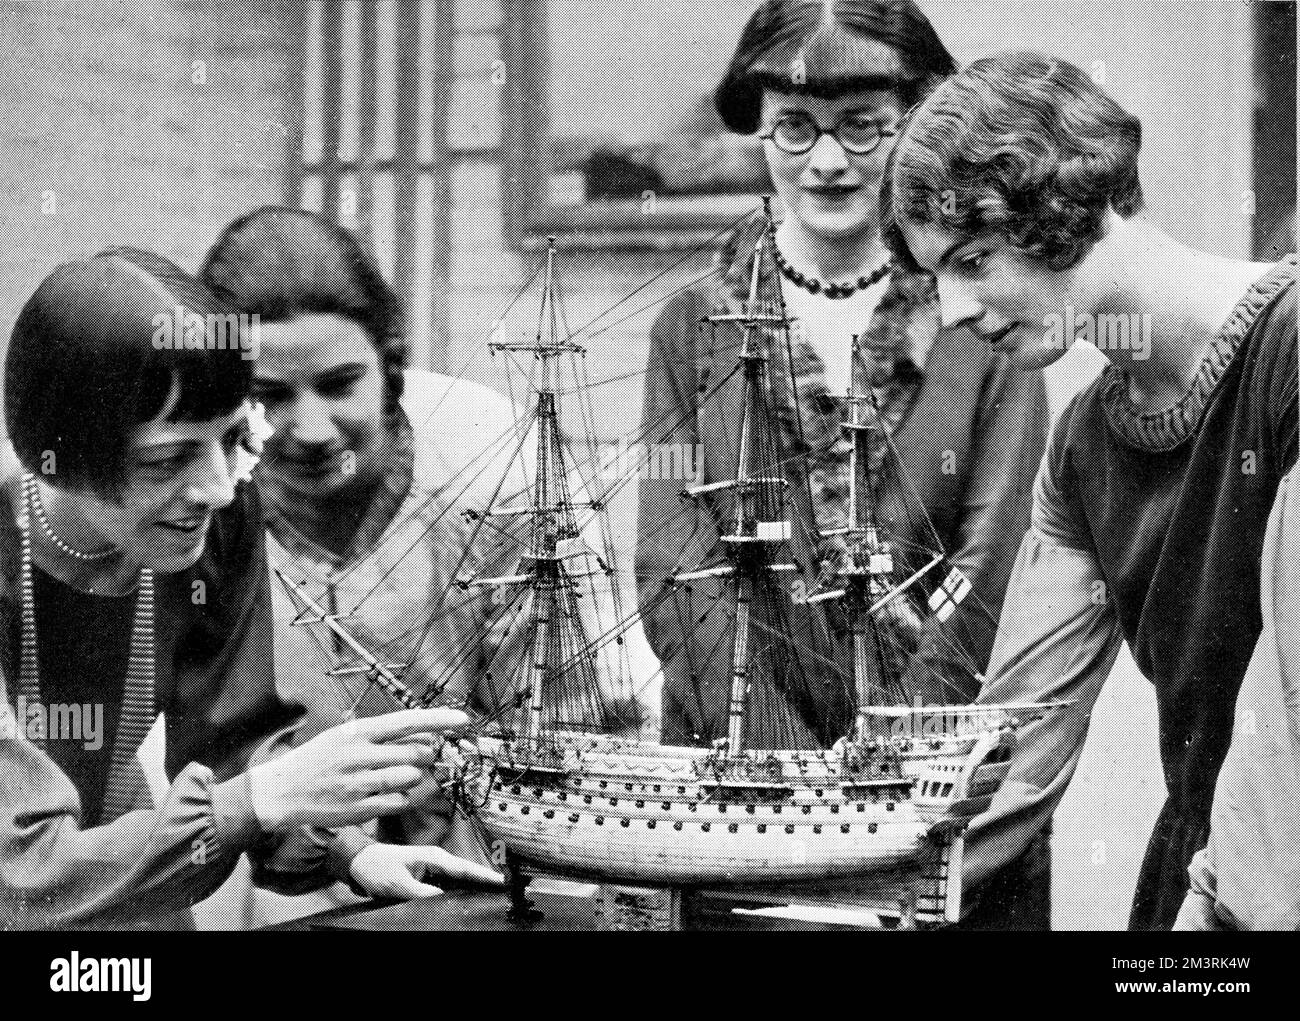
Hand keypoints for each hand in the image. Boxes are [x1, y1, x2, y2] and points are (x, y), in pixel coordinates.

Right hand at [248, 708, 467, 831]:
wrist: (282, 790)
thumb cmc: (320, 759)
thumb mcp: (346, 737)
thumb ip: (384, 736)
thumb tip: (426, 736)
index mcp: (357, 732)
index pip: (407, 721)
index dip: (439, 720)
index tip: (464, 720)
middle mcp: (360, 755)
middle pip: (417, 753)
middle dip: (425, 755)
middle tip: (414, 757)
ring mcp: (359, 784)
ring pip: (411, 778)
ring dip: (412, 777)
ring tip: (392, 775)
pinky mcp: (359, 809)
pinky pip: (399, 802)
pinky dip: (401, 798)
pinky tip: (385, 793)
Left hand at [349, 843, 504, 899]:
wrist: (360, 861)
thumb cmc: (377, 867)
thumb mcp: (398, 884)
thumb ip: (422, 893)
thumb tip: (443, 900)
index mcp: (433, 857)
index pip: (464, 868)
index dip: (484, 876)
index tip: (502, 882)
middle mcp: (436, 861)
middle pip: (466, 874)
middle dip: (483, 882)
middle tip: (502, 892)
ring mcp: (432, 868)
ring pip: (457, 881)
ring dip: (471, 887)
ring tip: (489, 896)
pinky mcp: (426, 877)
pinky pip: (447, 885)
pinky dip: (457, 891)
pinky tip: (465, 899)